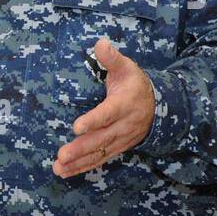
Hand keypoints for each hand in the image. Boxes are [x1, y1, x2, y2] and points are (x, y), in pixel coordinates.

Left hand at [53, 38, 155, 177]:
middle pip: (101, 138)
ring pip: (99, 152)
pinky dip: (83, 167)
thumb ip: (112, 59)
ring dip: (78, 162)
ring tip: (59, 168)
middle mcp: (123, 125)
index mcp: (125, 104)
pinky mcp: (116, 148)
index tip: (77, 127)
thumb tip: (100, 44)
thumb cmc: (135, 84)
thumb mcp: (127, 68)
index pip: (108, 113)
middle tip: (62, 155)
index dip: (94, 120)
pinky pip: (99, 159)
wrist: (158, 106)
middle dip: (81, 148)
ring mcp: (120, 139)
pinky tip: (65, 172)